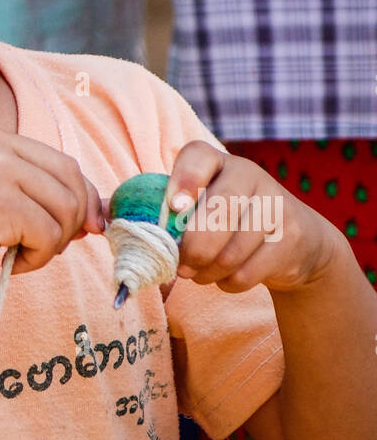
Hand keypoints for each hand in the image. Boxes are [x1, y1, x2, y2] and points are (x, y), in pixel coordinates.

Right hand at [0, 125, 105, 294]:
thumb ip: (23, 193)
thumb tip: (93, 215)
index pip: (59, 161)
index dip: (80, 196)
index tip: (83, 227)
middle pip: (71, 179)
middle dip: (75, 218)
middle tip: (56, 248)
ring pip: (66, 209)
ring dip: (54, 243)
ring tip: (23, 257)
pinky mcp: (3, 204)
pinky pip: (49, 234)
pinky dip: (40, 257)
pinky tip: (10, 265)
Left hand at [165, 140, 339, 294]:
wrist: (296, 240)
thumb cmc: (230, 222)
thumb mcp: (205, 206)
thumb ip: (176, 215)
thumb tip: (143, 238)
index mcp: (218, 162)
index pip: (199, 156)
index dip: (185, 180)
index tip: (176, 207)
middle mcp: (248, 174)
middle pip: (219, 210)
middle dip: (194, 248)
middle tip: (182, 267)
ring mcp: (275, 204)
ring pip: (232, 251)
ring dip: (208, 272)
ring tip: (201, 273)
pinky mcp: (291, 237)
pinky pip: (247, 272)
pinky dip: (228, 283)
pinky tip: (227, 277)